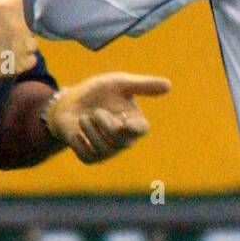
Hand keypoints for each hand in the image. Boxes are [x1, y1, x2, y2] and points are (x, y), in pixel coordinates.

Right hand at [0, 0, 38, 99]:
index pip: (24, 2)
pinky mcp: (19, 65)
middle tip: (6, 33)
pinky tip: (12, 59)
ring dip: (23, 43)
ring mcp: (22, 46)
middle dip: (20, 26)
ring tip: (10, 47)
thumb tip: (9, 2)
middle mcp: (20, 25)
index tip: (9, 14)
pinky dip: (24, 59)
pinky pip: (32, 59)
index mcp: (9, 7)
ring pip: (32, 42)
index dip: (17, 8)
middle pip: (30, 24)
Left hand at [46, 73, 171, 163]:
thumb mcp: (118, 84)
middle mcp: (124, 139)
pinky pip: (88, 156)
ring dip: (90, 131)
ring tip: (84, 118)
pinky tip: (77, 132)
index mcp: (135, 121)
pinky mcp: (91, 157)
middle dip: (106, 125)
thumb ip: (142, 85)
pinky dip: (81, 143)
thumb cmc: (98, 92)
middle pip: (122, 141)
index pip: (141, 129)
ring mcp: (108, 150)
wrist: (70, 103)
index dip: (135, 127)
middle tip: (96, 111)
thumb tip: (169, 85)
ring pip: (103, 148)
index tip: (126, 122)